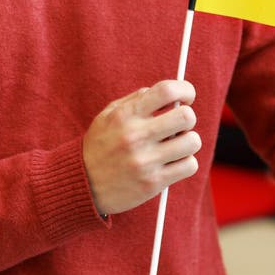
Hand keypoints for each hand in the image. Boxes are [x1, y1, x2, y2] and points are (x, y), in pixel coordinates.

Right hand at [82, 80, 200, 214]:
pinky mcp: (152, 183)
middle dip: (188, 118)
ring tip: (175, 145)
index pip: (167, 91)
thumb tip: (169, 93)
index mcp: (126, 115)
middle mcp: (136, 136)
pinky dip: (186, 162)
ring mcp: (145, 161)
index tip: (187, 96)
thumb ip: (136, 101)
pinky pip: (189, 165)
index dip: (185, 89)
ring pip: (192, 142)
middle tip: (179, 125)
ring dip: (188, 142)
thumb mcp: (109, 115)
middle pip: (186, 117)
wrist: (82, 185)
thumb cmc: (100, 145)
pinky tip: (173, 162)